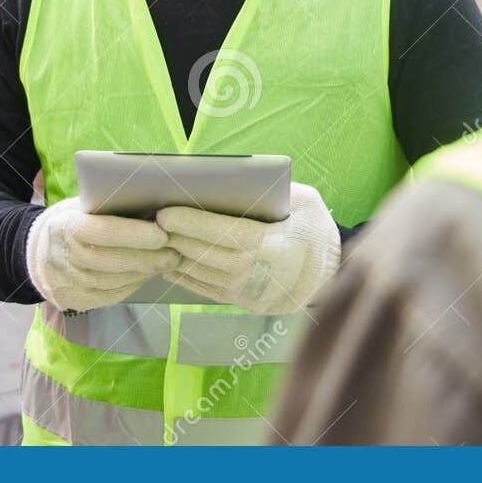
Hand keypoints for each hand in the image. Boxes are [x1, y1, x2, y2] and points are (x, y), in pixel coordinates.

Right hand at [26, 196, 180, 311]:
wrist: (40, 252)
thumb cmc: (74, 221)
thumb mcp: (83, 206)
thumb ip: (109, 208)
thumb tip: (155, 206)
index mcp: (63, 226)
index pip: (101, 231)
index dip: (133, 234)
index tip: (162, 233)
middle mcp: (60, 257)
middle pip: (110, 260)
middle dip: (147, 257)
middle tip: (174, 252)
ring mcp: (65, 283)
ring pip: (112, 281)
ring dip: (144, 272)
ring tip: (166, 262)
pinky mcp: (73, 301)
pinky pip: (109, 295)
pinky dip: (132, 285)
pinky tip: (146, 274)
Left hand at [156, 183, 340, 313]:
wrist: (331, 275)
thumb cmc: (315, 229)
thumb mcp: (306, 201)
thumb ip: (276, 190)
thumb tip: (238, 180)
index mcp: (275, 245)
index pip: (225, 234)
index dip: (191, 223)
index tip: (165, 212)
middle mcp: (259, 272)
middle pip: (207, 254)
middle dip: (175, 238)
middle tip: (150, 221)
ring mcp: (249, 291)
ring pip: (201, 274)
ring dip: (174, 256)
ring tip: (155, 238)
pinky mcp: (243, 302)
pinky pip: (206, 289)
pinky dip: (185, 276)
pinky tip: (170, 261)